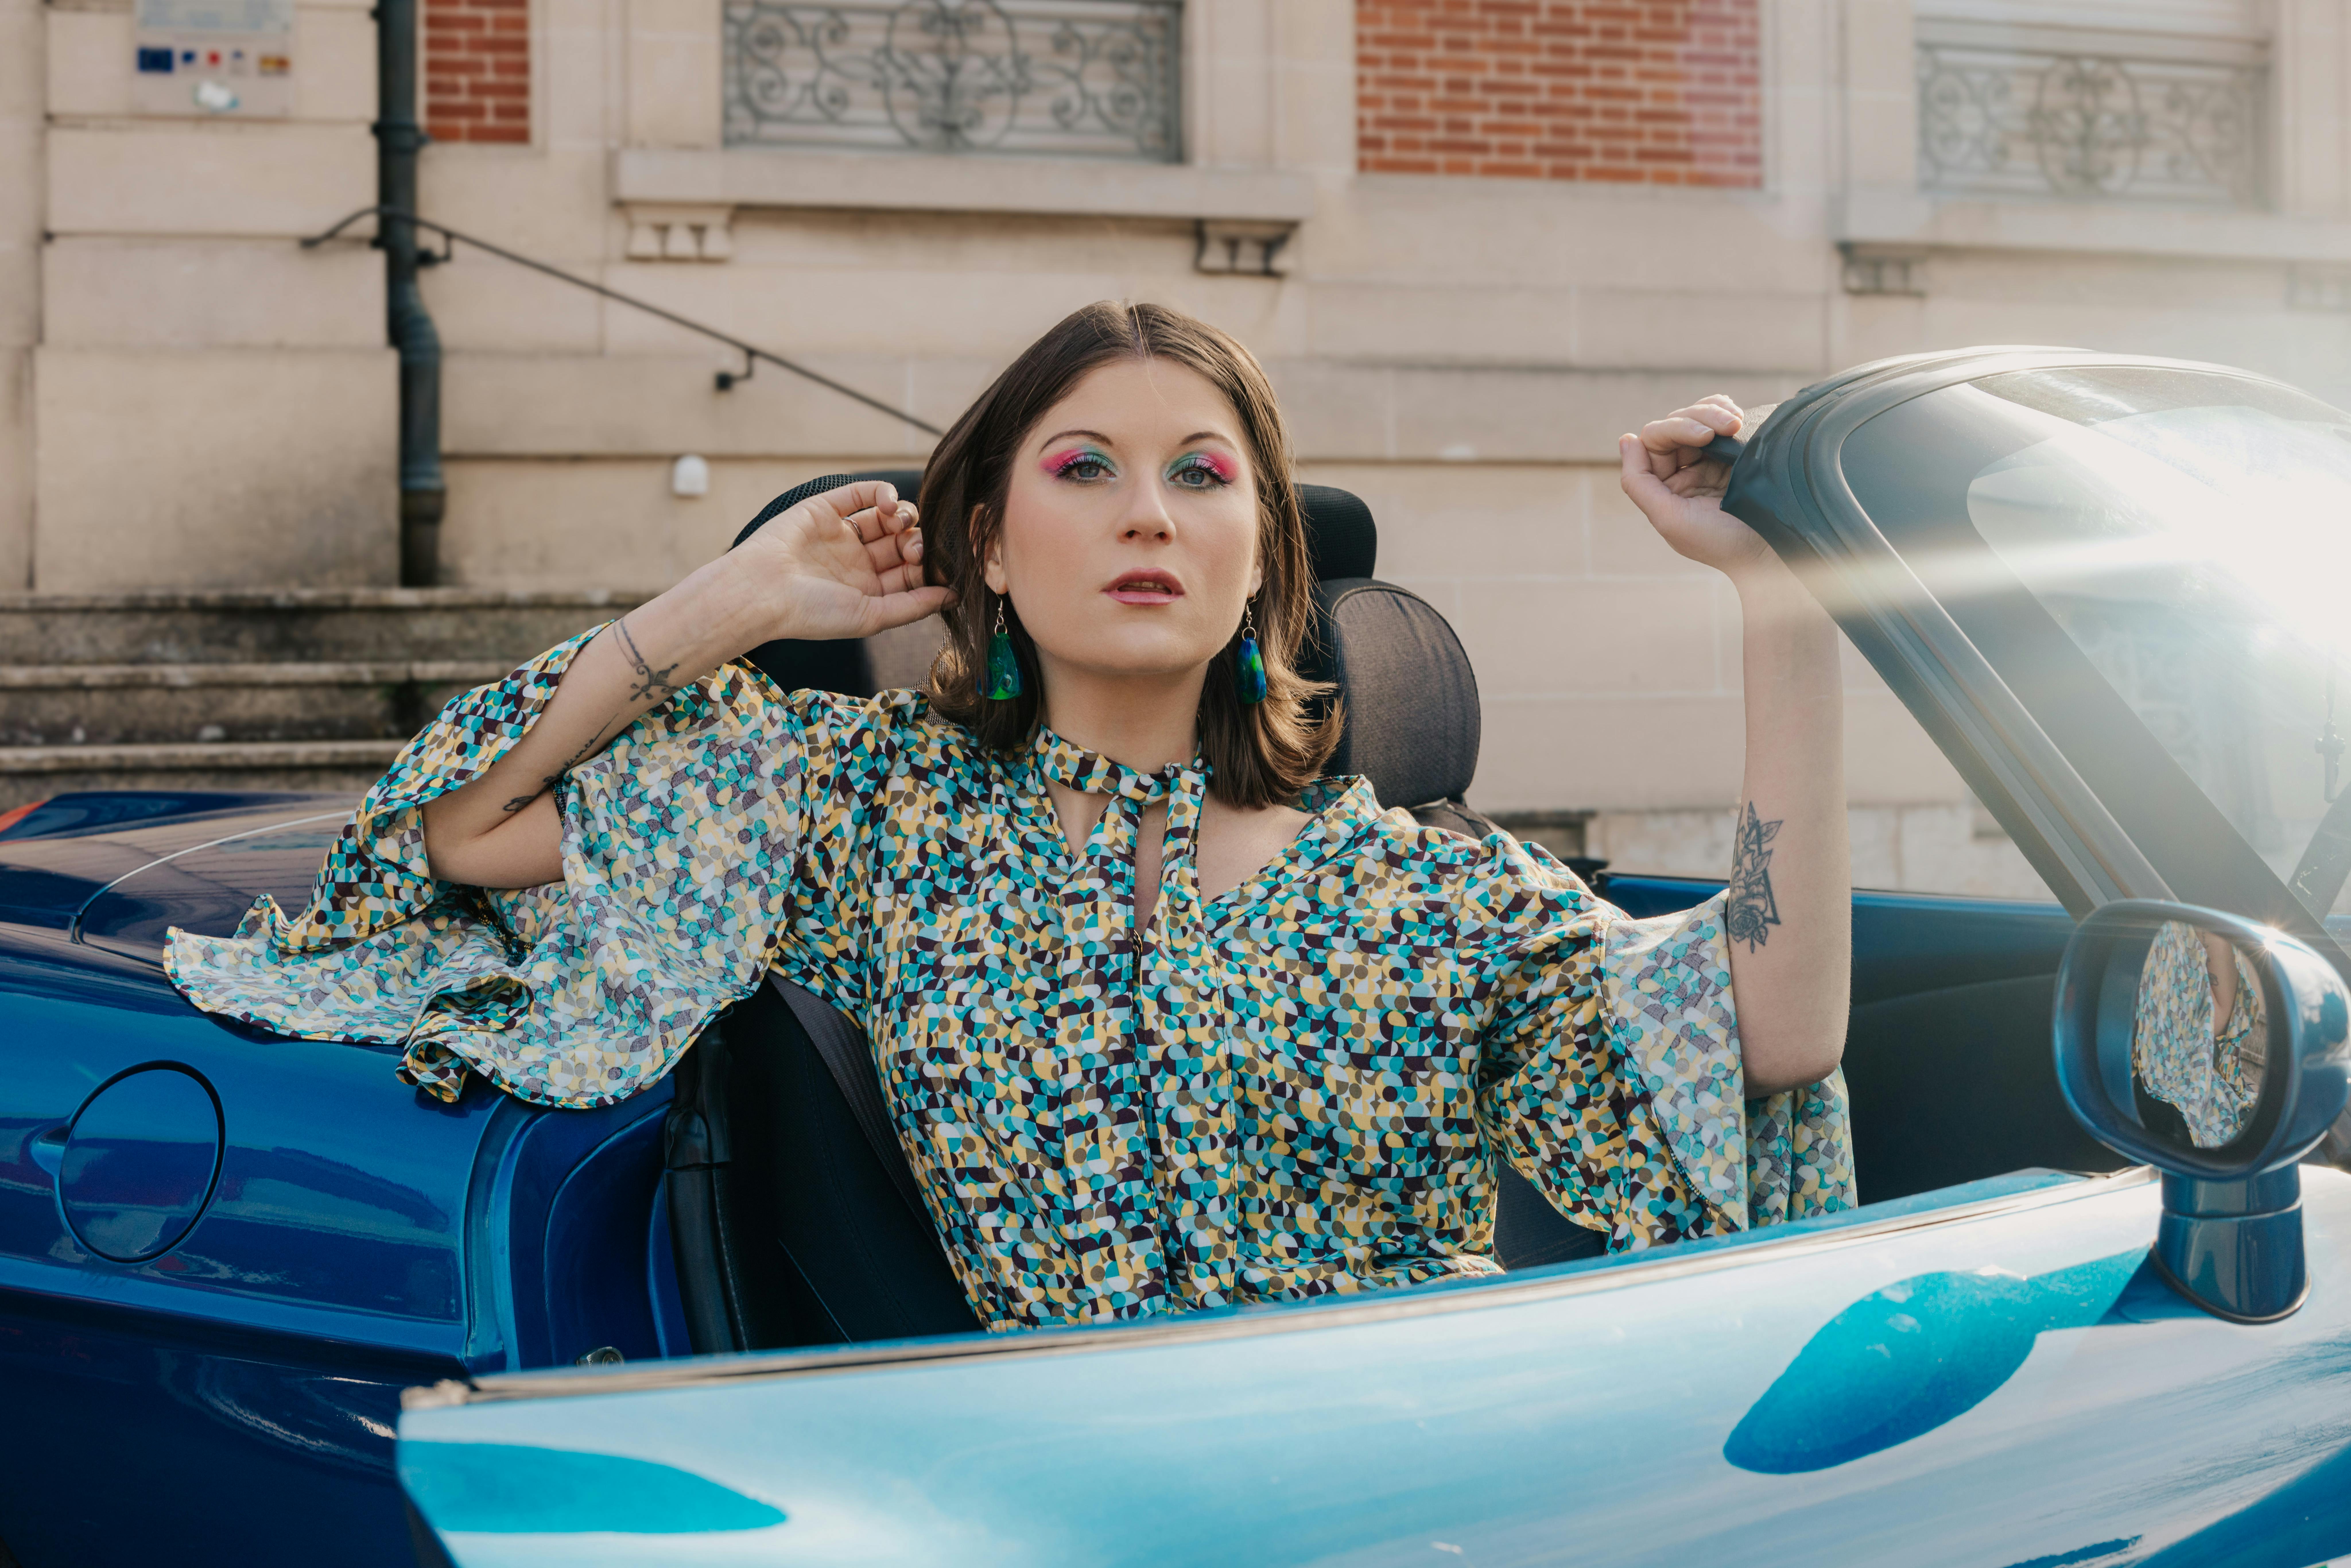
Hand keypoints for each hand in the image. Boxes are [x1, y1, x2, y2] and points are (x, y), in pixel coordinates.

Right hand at [729, 479, 954, 642]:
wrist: (762, 591)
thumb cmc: (812, 613)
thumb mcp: (872, 617)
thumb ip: (914, 606)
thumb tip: (954, 597)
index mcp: (868, 590)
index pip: (911, 574)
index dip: (929, 567)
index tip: (943, 565)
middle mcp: (856, 562)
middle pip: (903, 544)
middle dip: (918, 542)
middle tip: (918, 547)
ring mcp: (841, 534)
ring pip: (888, 518)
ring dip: (905, 518)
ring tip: (902, 526)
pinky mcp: (825, 508)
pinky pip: (861, 492)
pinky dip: (883, 493)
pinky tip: (890, 504)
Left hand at [1619, 395, 1772, 580]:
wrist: (1773, 551)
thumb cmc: (1721, 542)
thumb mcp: (1669, 518)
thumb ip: (1639, 482)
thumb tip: (1626, 440)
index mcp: (1665, 487)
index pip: (1655, 442)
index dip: (1674, 430)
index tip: (1703, 436)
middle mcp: (1685, 471)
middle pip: (1675, 425)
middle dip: (1698, 418)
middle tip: (1729, 425)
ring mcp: (1712, 461)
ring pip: (1697, 418)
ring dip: (1713, 412)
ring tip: (1736, 421)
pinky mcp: (1738, 454)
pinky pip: (1721, 420)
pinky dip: (1724, 410)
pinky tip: (1736, 416)